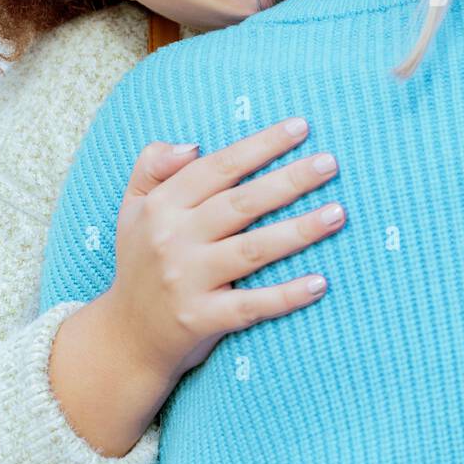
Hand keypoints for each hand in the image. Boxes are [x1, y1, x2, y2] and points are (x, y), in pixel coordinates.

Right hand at [100, 117, 345, 385]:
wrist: (125, 337)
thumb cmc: (142, 260)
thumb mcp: (133, 207)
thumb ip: (153, 165)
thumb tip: (193, 145)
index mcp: (161, 207)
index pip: (218, 167)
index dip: (261, 146)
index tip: (301, 127)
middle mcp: (174, 240)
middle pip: (242, 203)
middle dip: (290, 180)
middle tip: (330, 163)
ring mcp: (188, 281)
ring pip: (253, 250)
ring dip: (299, 231)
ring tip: (338, 213)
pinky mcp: (202, 320)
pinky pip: (252, 305)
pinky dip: (286, 296)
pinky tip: (321, 282)